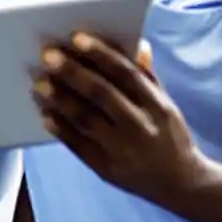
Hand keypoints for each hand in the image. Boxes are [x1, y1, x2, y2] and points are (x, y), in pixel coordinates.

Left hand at [32, 32, 207, 204]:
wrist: (182, 184)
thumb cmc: (168, 135)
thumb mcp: (166, 105)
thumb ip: (147, 76)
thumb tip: (137, 43)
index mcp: (158, 106)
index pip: (127, 74)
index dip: (101, 54)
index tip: (76, 37)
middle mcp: (141, 127)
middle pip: (102, 94)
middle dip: (72, 73)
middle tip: (48, 56)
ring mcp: (123, 150)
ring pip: (86, 119)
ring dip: (60, 99)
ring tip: (39, 84)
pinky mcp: (107, 170)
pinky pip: (78, 146)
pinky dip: (60, 129)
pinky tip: (44, 114)